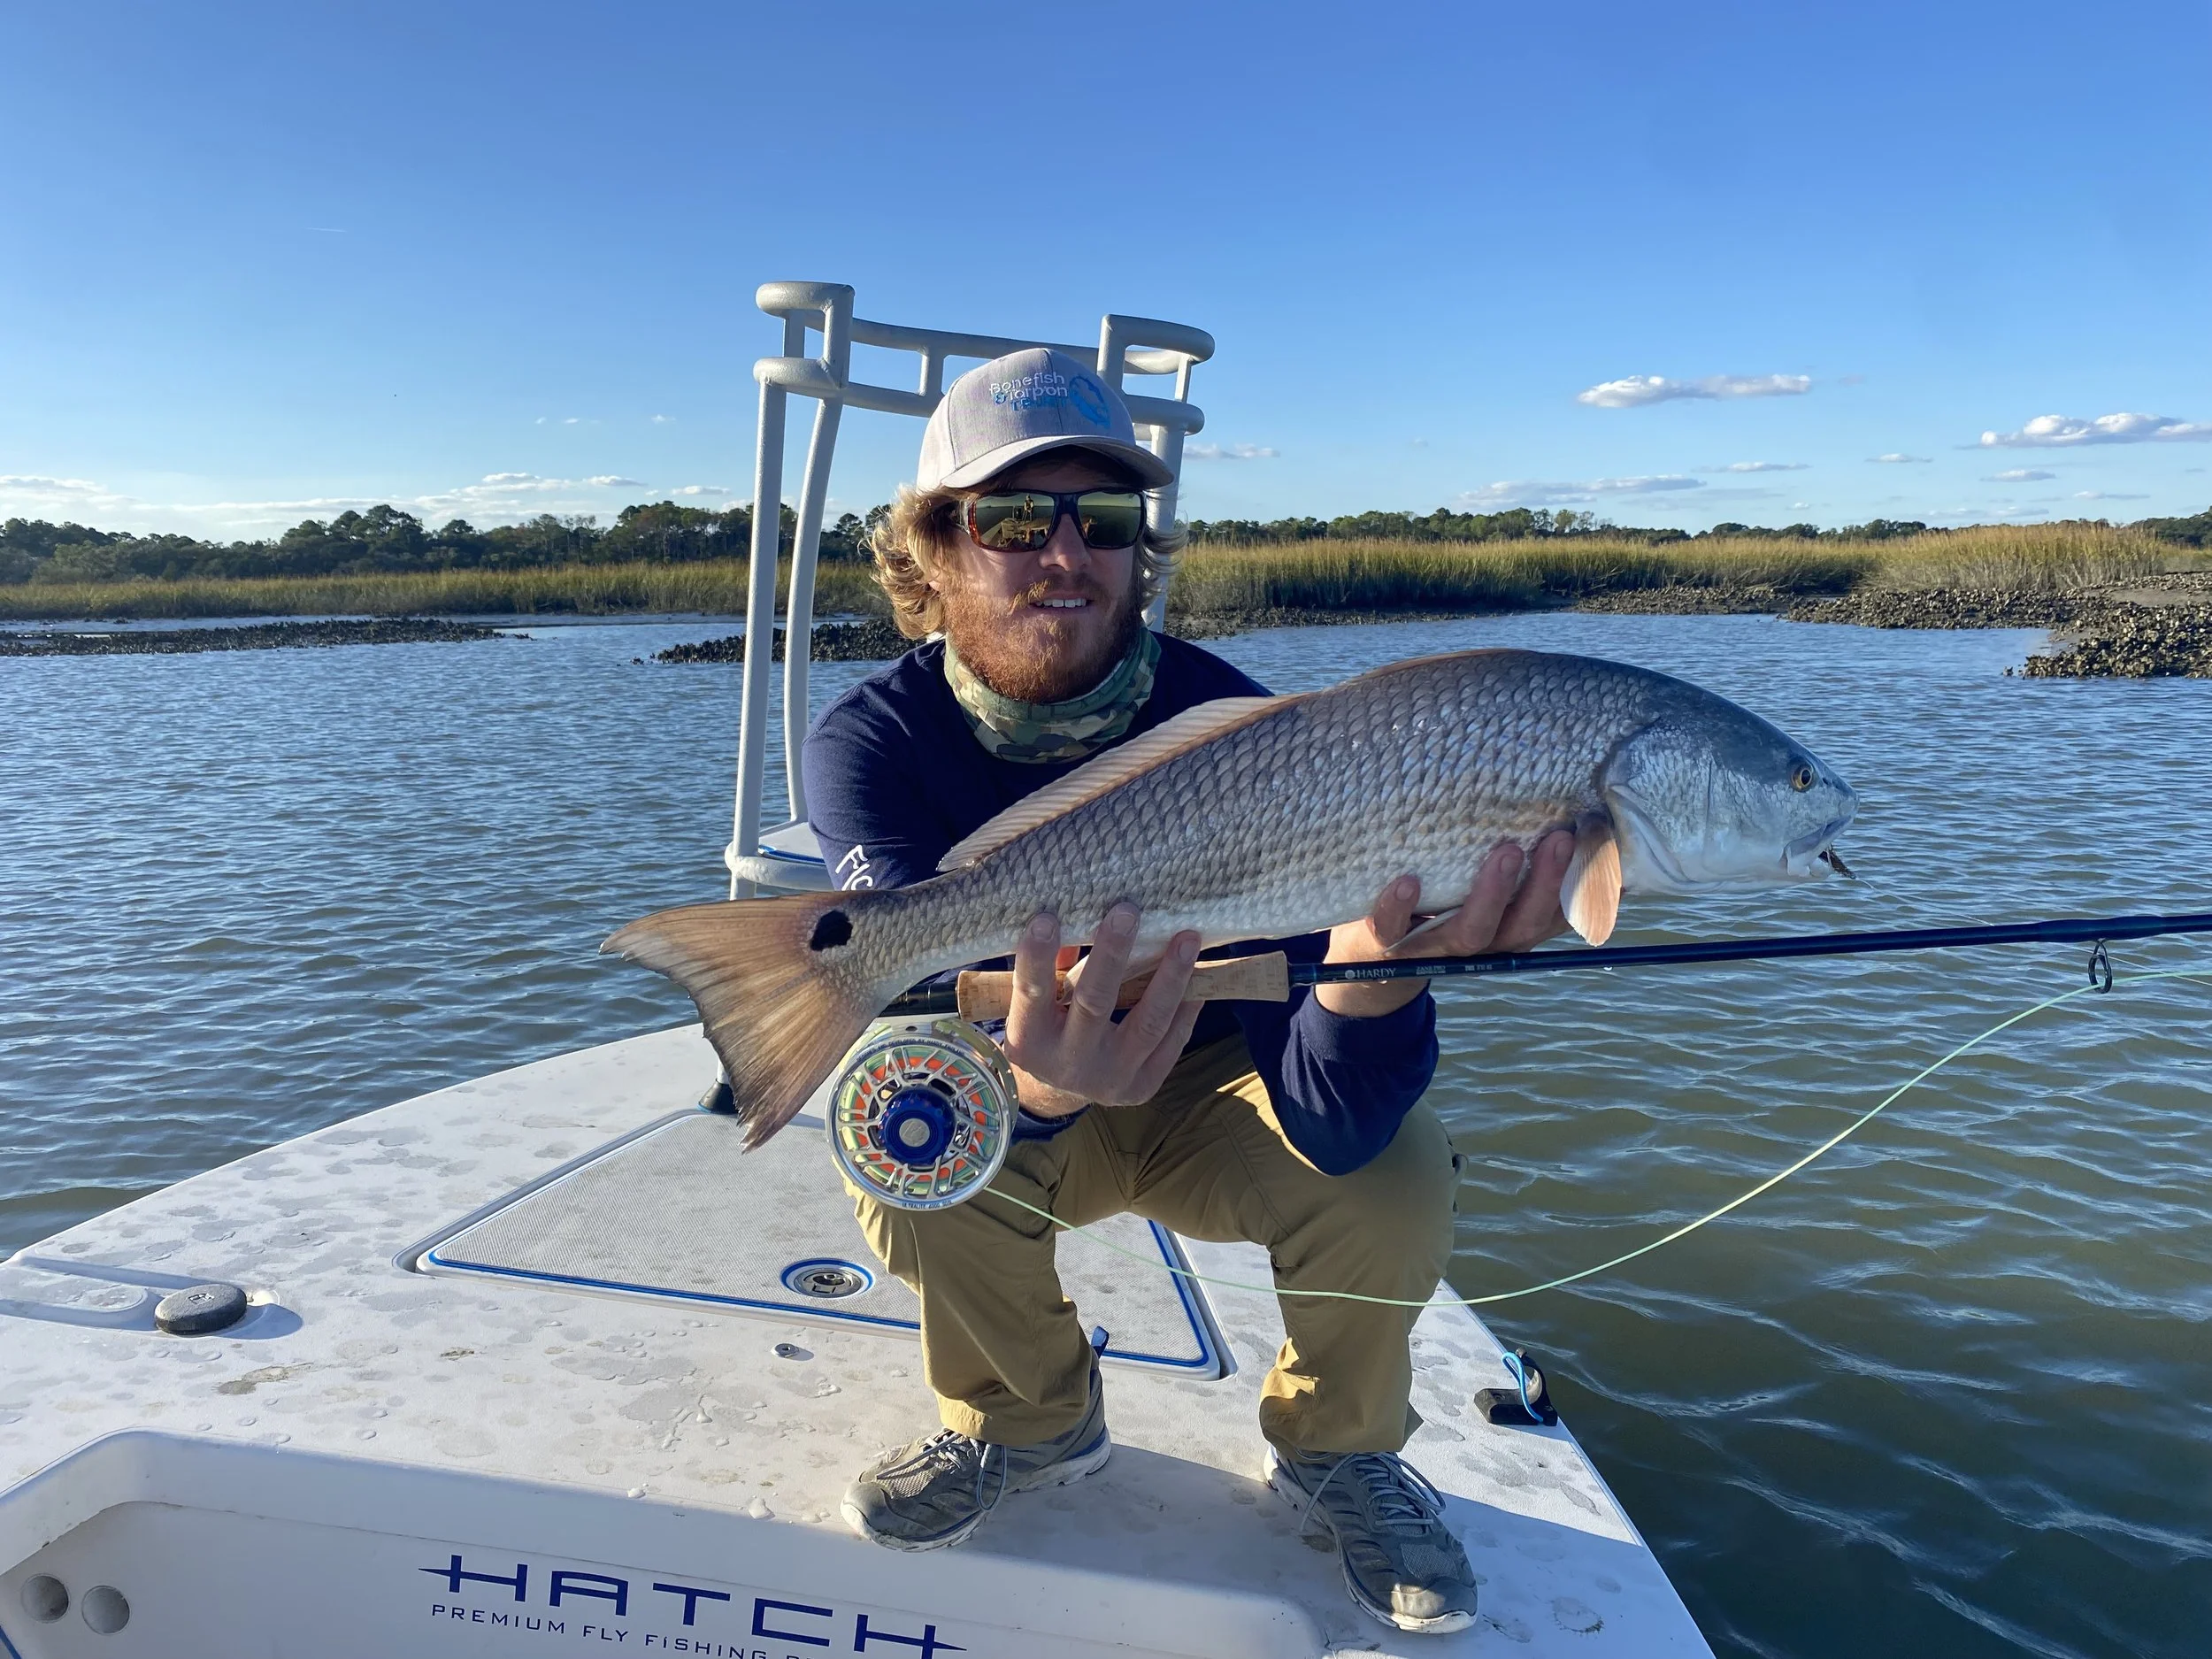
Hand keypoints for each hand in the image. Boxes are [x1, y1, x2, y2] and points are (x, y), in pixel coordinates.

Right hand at [1001, 903, 1206, 1116]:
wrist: (1065, 1087)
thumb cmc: (1048, 1027)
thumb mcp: (1038, 1003)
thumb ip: (1054, 965)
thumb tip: (1079, 913)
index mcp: (1029, 1041)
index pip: (1032, 994)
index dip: (1037, 958)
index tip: (1046, 918)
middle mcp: (1068, 1063)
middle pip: (1093, 1004)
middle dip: (1112, 955)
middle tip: (1127, 911)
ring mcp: (1109, 1079)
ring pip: (1147, 1024)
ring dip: (1170, 977)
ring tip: (1187, 938)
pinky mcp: (1143, 1087)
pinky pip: (1172, 1042)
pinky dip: (1186, 1006)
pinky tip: (1197, 973)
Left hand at [1316, 832, 1575, 1017]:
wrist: (1368, 959)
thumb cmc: (1435, 903)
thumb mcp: (1476, 884)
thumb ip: (1515, 862)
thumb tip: (1575, 821)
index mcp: (1506, 928)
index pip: (1555, 914)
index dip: (1585, 888)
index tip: (1605, 847)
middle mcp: (1480, 941)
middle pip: (1524, 925)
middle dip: (1546, 883)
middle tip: (1561, 838)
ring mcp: (1433, 945)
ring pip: (1472, 932)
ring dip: (1492, 894)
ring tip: (1507, 851)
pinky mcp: (1384, 941)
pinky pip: (1391, 929)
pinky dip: (1398, 907)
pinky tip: (1408, 883)